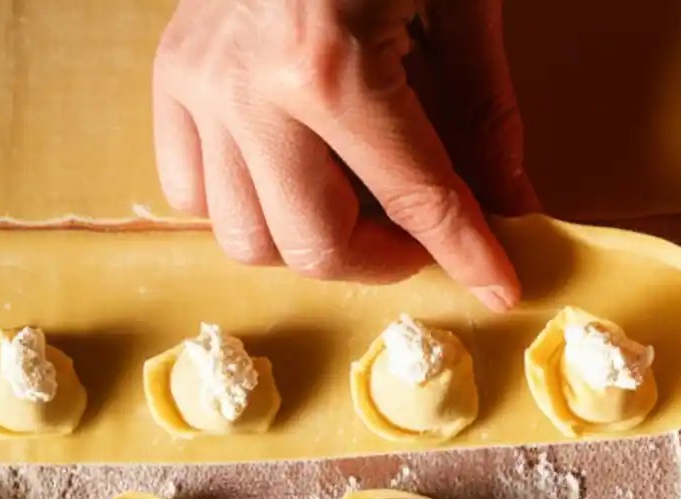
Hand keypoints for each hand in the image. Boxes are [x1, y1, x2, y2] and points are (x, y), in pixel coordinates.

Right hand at [152, 0, 536, 310]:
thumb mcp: (458, 4)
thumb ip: (484, 113)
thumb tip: (511, 203)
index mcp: (332, 66)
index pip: (417, 199)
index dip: (468, 253)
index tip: (499, 289)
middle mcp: (250, 90)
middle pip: (315, 245)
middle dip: (386, 261)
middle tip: (422, 239)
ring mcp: (199, 86)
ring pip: (246, 237)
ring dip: (314, 241)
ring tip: (359, 206)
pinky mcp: (170, 76)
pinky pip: (191, 192)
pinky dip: (248, 204)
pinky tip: (293, 175)